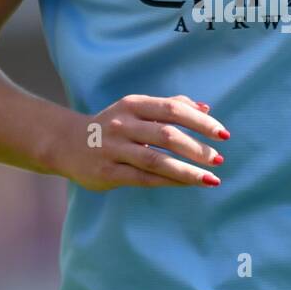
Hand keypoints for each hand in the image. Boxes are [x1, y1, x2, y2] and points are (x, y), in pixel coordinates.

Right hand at [64, 93, 229, 190]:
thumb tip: (206, 109)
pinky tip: (188, 184)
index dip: (200, 122)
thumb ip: (171, 105)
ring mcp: (113, 149)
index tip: (223, 134)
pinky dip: (169, 182)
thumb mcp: (137, 108)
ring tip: (211, 178)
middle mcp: (123, 124)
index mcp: (133, 105)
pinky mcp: (107, 172)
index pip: (173, 109)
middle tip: (218, 159)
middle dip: (197, 148)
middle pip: (167, 135)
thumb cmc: (113, 125)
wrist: (67, 143)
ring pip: (156, 160)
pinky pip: (143, 178)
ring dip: (187, 170)